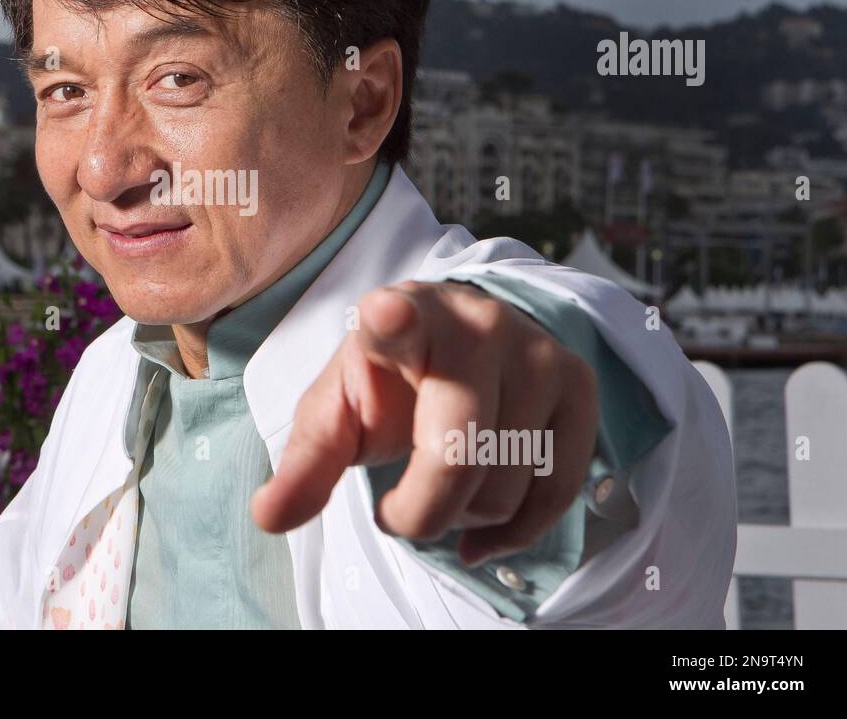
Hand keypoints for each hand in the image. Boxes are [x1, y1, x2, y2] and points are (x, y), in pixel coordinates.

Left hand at [251, 280, 598, 565]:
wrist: (455, 344)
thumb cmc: (388, 381)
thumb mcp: (338, 412)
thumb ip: (306, 464)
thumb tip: (267, 518)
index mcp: (402, 319)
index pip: (396, 319)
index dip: (392, 320)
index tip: (383, 312)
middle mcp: (477, 326)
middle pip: (458, 456)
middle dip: (420, 510)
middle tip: (395, 507)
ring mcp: (537, 353)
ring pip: (506, 486)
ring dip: (464, 516)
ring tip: (439, 488)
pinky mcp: (579, 386)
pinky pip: (556, 492)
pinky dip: (514, 533)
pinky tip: (477, 533)